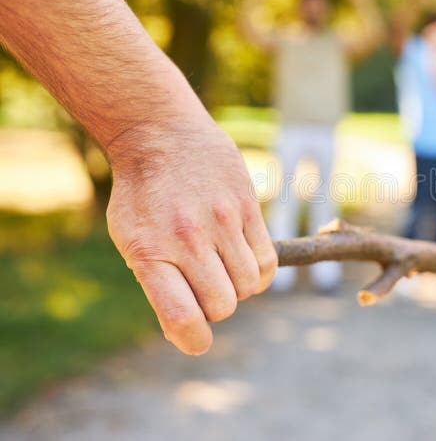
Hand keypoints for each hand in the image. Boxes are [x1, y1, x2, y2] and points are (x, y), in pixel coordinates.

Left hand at [105, 116, 276, 354]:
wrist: (160, 134)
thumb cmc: (142, 194)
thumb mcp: (130, 239)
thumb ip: (156, 283)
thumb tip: (190, 329)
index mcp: (148, 253)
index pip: (182, 317)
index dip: (193, 340)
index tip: (197, 339)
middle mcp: (186, 239)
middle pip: (223, 306)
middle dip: (216, 306)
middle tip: (205, 287)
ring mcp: (220, 221)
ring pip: (249, 285)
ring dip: (239, 287)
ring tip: (223, 267)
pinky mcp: (247, 206)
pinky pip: (268, 260)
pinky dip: (259, 272)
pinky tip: (243, 259)